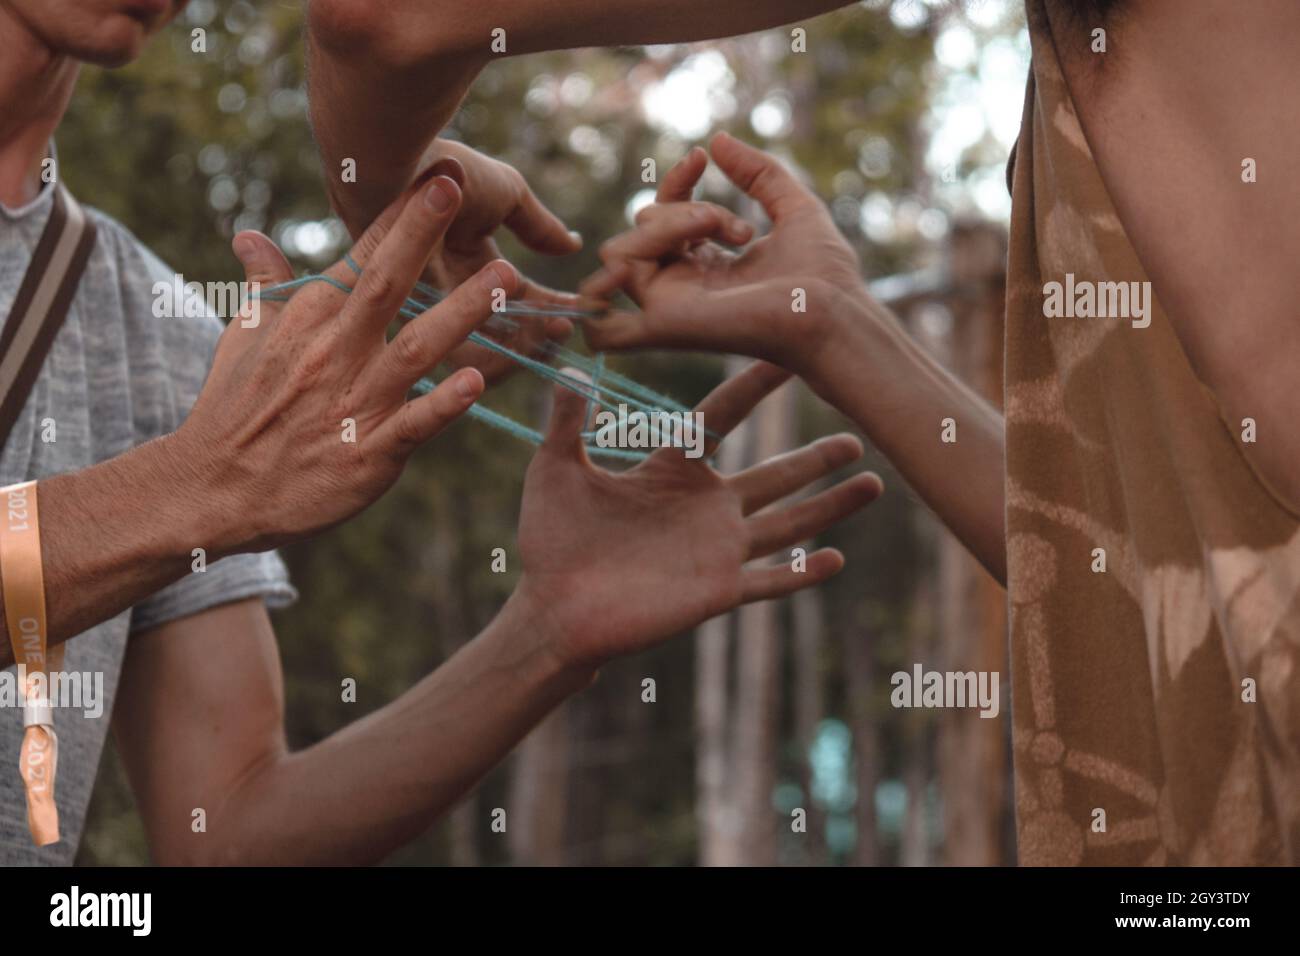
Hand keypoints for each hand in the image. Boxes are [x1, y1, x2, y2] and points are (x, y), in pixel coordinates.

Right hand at [174, 170, 516, 556]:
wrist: (212, 489)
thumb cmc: (235, 408)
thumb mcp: (245, 338)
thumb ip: (266, 285)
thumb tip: (251, 235)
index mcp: (309, 319)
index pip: (361, 256)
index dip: (400, 214)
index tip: (436, 173)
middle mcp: (334, 352)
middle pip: (384, 284)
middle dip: (420, 234)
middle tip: (457, 187)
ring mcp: (354, 402)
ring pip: (416, 349)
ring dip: (461, 311)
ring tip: (506, 277)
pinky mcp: (369, 453)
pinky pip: (414, 424)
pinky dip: (443, 404)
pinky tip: (476, 382)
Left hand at [351, 139, 590, 384]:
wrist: (394, 168)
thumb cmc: (443, 172)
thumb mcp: (506, 195)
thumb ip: (538, 225)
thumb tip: (574, 245)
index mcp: (466, 262)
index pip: (513, 297)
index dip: (548, 304)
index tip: (582, 307)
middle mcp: (448, 293)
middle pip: (500, 331)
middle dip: (540, 331)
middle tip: (569, 326)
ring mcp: (432, 314)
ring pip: (485, 350)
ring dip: (527, 344)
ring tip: (556, 329)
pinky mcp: (417, 331)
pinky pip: (463, 361)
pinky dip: (502, 355)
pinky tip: (530, 338)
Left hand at [512, 362, 881, 670]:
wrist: (555, 609)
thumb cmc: (553, 539)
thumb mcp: (556, 470)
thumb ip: (565, 421)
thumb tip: (571, 367)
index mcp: (672, 470)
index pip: (723, 418)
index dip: (754, 387)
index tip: (789, 356)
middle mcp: (705, 505)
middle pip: (775, 474)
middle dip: (817, 456)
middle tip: (857, 434)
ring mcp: (717, 548)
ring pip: (788, 522)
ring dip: (829, 505)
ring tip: (872, 483)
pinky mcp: (719, 589)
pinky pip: (771, 579)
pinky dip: (803, 572)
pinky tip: (836, 558)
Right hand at [580, 132, 872, 384]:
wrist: (832, 313)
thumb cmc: (824, 275)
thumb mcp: (794, 207)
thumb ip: (759, 172)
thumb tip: (716, 140)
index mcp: (708, 267)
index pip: (666, 216)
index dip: (678, 180)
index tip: (702, 157)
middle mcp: (683, 288)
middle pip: (644, 225)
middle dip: (685, 208)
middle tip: (737, 226)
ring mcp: (669, 308)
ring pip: (622, 249)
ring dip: (667, 224)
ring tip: (716, 228)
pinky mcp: (663, 326)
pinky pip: (607, 309)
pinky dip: (609, 280)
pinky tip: (649, 257)